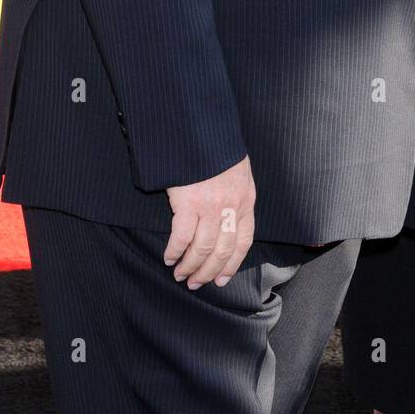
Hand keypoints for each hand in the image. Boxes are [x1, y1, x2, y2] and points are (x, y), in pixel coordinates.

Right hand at [164, 156, 255, 288]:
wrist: (201, 130)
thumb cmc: (217, 149)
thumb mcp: (237, 172)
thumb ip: (235, 196)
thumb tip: (227, 219)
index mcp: (245, 200)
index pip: (244, 241)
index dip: (232, 264)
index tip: (222, 279)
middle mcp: (231, 207)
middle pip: (222, 250)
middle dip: (209, 272)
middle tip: (196, 283)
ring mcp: (210, 206)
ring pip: (202, 249)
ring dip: (190, 266)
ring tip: (180, 274)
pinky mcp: (188, 203)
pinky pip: (182, 237)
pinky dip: (175, 251)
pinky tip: (169, 256)